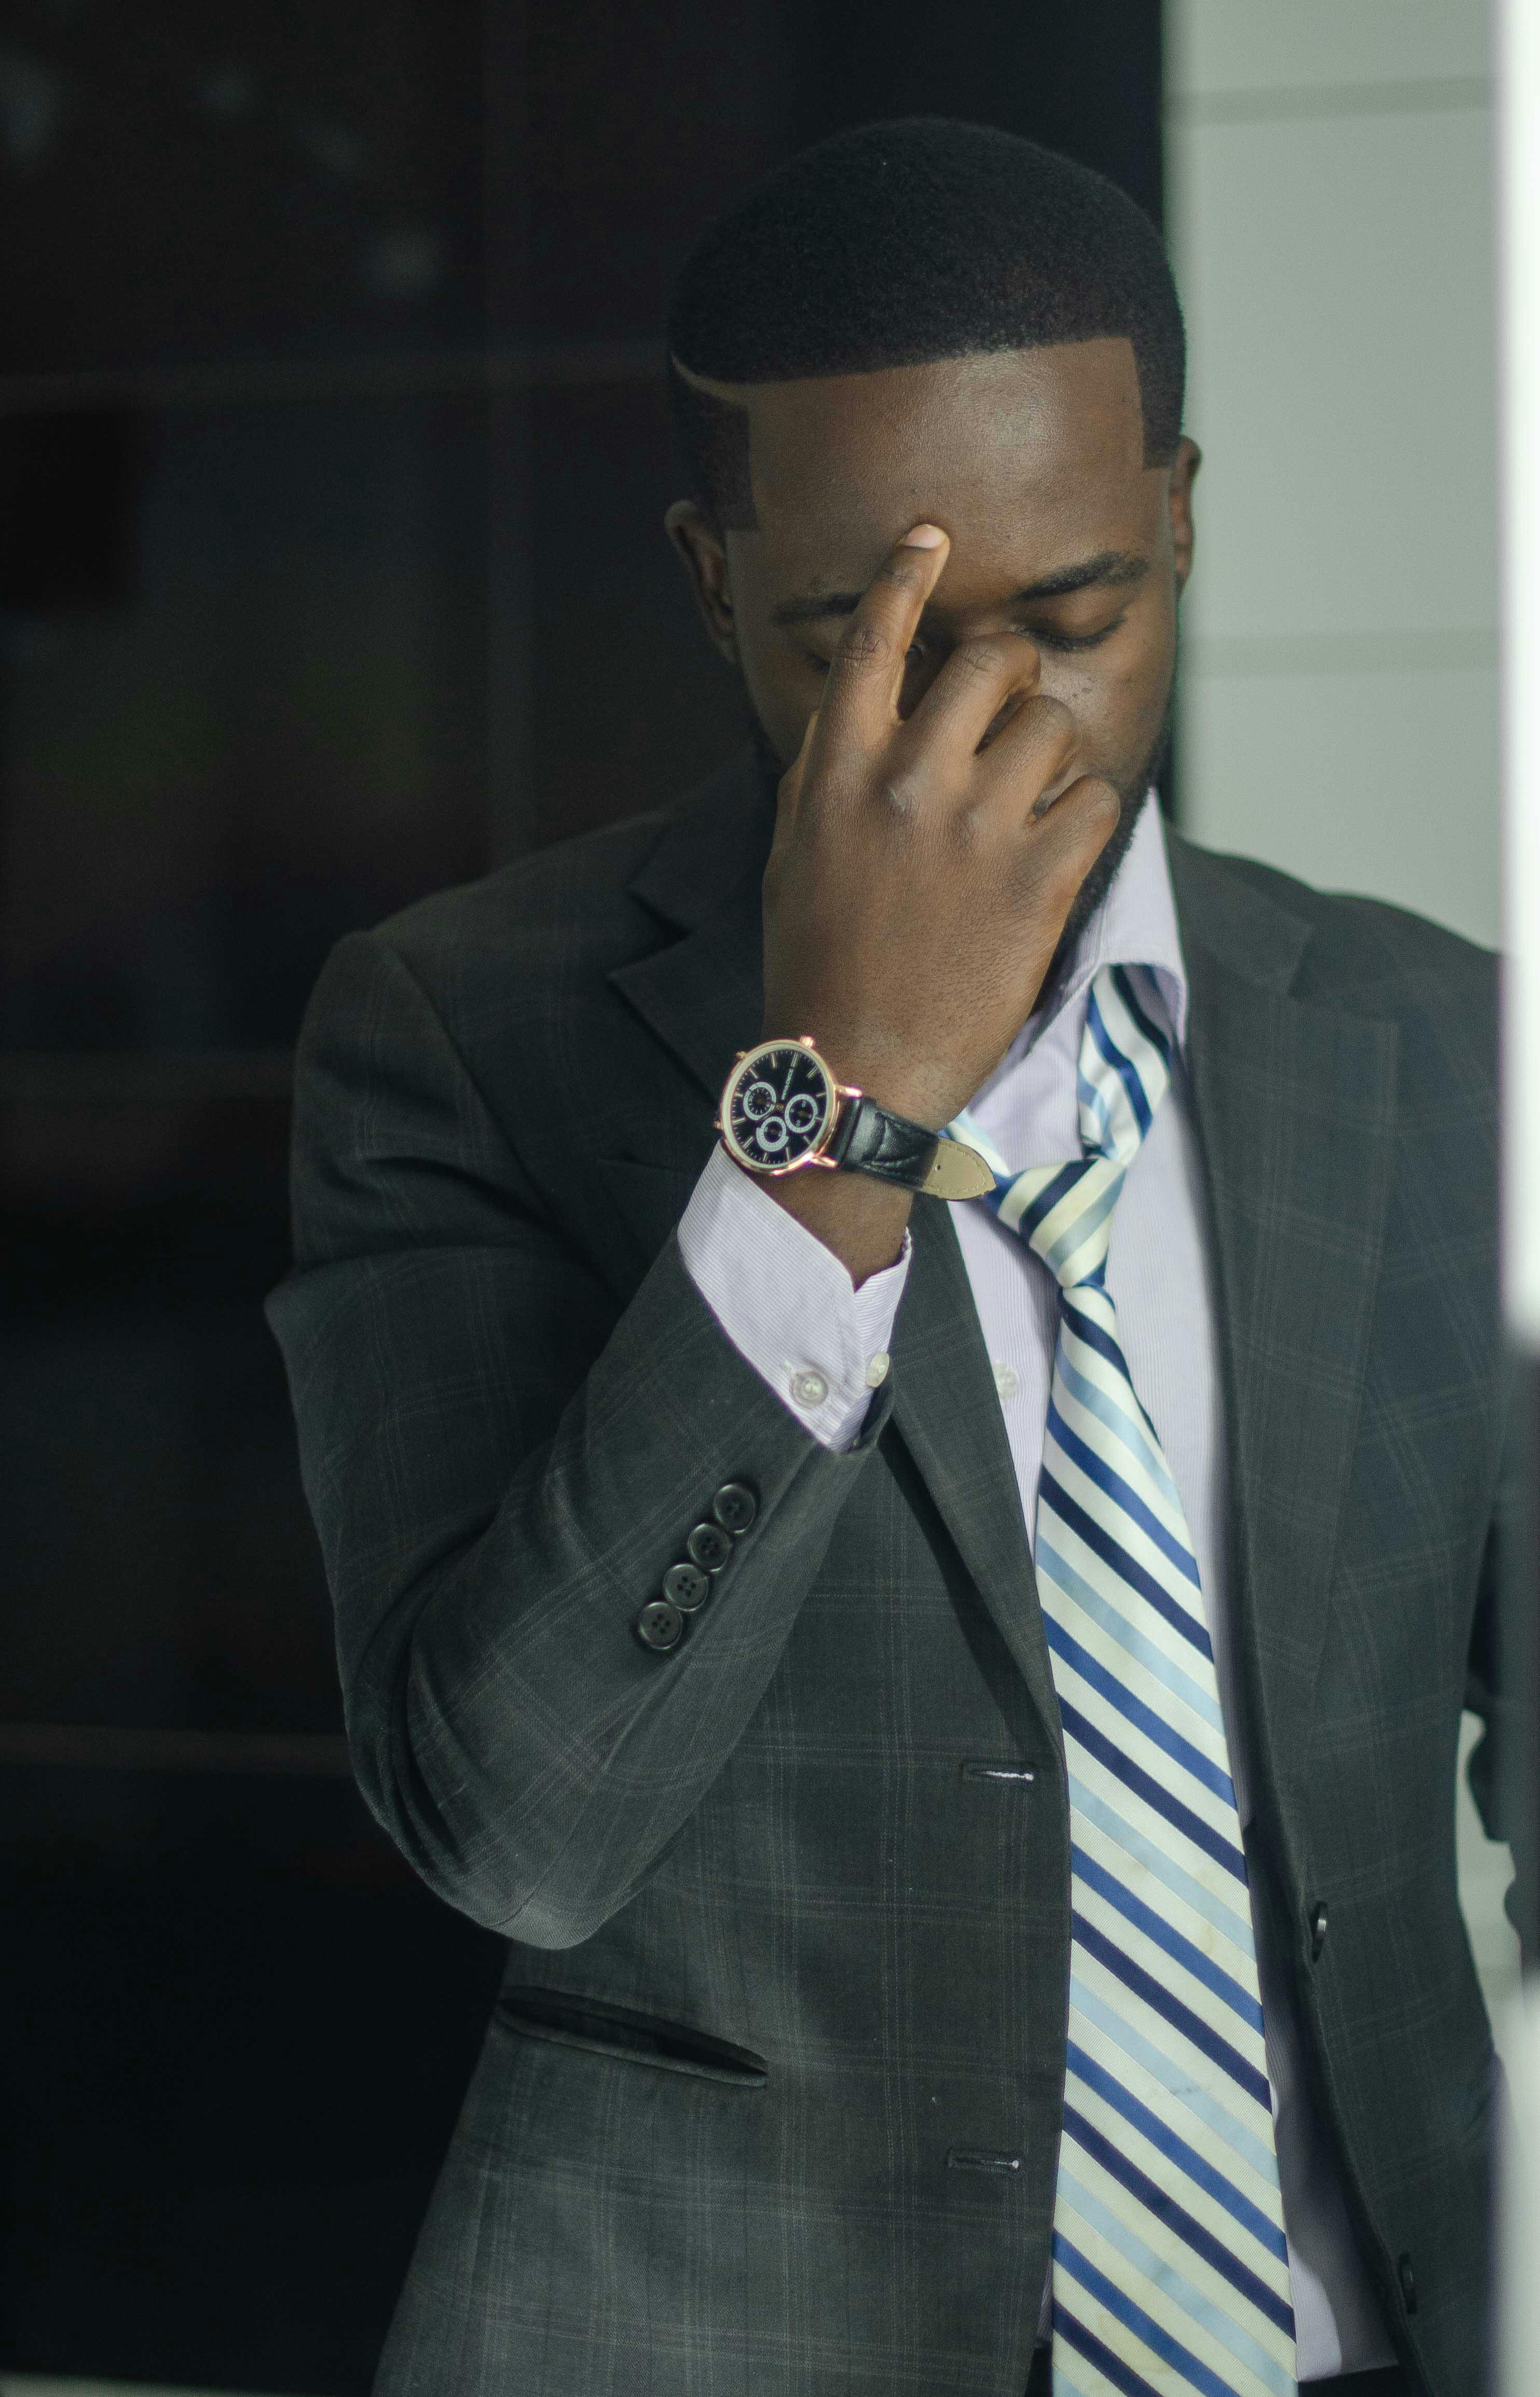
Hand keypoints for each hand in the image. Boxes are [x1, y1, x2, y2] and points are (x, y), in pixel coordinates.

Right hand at [754, 524, 1117, 1281]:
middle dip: (1011, 672)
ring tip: (1027, 808)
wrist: (853, 1075)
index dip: (908, 574)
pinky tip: (1052, 855)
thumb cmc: (817, 966)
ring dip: (1051, 755)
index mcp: (835, 774)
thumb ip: (830, 771)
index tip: (934, 536)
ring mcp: (976, 831)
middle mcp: (907, 785)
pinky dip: (1082, 818)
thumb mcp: (795, 856)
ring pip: (1053, 725)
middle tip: (1008, 709)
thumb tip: (869, 704)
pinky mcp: (1037, 882)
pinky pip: (1094, 798)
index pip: (875, 641)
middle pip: (991, 660)